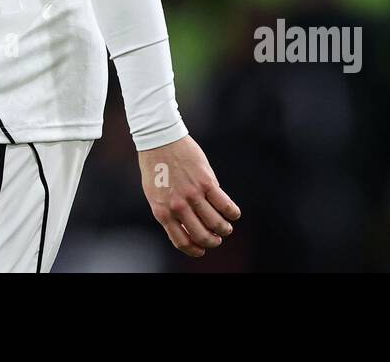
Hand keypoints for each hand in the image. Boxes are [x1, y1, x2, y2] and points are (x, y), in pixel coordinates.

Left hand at [137, 134, 240, 257]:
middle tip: (218, 238)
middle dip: (213, 241)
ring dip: (225, 229)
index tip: (202, 249)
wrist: (159, 140)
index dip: (196, 249)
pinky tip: (234, 213)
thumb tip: (188, 228)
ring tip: (226, 227)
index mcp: (162, 212)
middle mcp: (178, 206)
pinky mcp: (206, 182)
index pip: (182, 241)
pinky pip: (225, 204)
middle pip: (202, 235)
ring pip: (216, 223)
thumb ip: (168, 211)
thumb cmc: (156, 167)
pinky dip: (233, 213)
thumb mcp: (155, 194)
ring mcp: (192, 194)